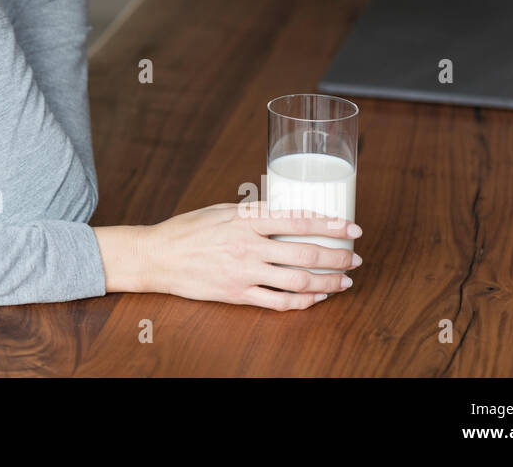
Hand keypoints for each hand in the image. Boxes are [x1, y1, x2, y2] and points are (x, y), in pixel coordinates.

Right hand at [141, 201, 362, 309]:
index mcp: (246, 220)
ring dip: (327, 282)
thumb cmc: (189, 229)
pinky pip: (278, 302)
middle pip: (305, 253)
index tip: (353, 228)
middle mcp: (248, 246)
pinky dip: (303, 302)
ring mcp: (243, 273)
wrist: (158, 256)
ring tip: (344, 281)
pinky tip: (316, 298)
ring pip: (297, 281)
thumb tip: (286, 211)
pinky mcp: (237, 294)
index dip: (331, 225)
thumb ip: (254, 212)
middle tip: (355, 259)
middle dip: (337, 257)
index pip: (299, 220)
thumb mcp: (222, 210)